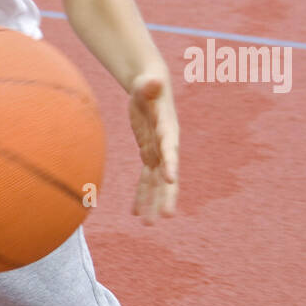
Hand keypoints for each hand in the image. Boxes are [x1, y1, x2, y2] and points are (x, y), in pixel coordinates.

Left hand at [127, 72, 178, 222]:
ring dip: (152, 202)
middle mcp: (166, 146)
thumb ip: (150, 86)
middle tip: (166, 216)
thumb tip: (153, 81)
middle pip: (168, 174)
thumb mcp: (147, 84)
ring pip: (156, 182)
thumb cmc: (149, 84)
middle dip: (167, 195)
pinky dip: (141, 195)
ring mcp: (158, 152)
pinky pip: (145, 179)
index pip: (170, 150)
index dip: (171, 164)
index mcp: (168, 130)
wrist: (150, 86)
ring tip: (148, 224)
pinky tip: (134, 213)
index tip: (171, 181)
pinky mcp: (149, 154)